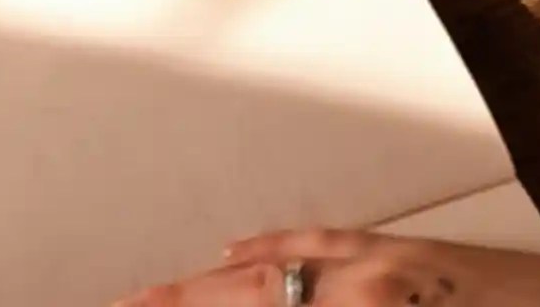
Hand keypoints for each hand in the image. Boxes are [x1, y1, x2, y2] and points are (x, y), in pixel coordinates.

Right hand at [113, 230, 539, 306]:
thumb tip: (284, 303)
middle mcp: (363, 280)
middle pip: (247, 293)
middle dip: (183, 302)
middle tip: (129, 302)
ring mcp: (385, 257)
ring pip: (276, 267)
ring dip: (213, 283)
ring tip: (161, 291)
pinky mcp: (410, 247)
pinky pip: (322, 240)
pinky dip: (274, 244)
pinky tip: (245, 246)